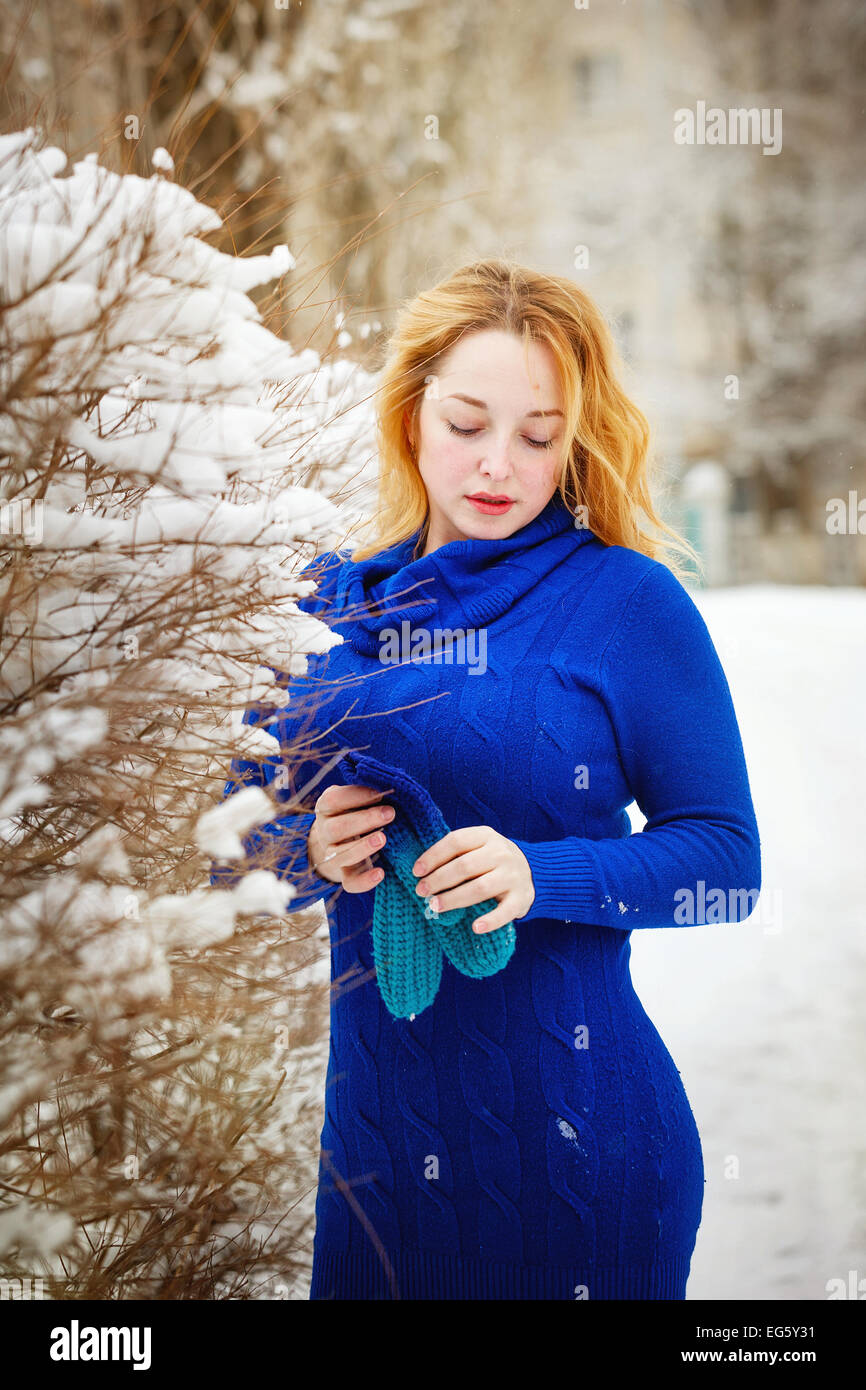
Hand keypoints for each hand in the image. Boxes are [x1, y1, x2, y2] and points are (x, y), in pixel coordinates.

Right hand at [307, 782, 394, 892]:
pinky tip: (380, 873)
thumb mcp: (353, 799)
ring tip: (383, 838)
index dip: (355, 796)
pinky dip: (364, 881)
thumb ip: (366, 792)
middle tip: (390, 813)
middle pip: (336, 828)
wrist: (335, 844)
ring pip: (340, 855)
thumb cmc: (351, 814)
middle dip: (364, 820)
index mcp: (326, 809)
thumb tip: (388, 783)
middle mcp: (325, 833)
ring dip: (362, 847)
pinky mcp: (344, 876)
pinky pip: (349, 883)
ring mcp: (332, 856)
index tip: (379, 794)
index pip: (333, 800)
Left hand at [411, 826, 534, 932]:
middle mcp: (501, 852)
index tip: (416, 871)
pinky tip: (475, 928)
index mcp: (486, 836)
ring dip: (454, 899)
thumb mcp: (477, 847)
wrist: (531, 870)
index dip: (433, 856)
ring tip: (435, 906)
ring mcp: (513, 875)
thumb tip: (421, 871)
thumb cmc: (490, 860)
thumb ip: (455, 855)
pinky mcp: (522, 897)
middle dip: (438, 880)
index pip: (456, 841)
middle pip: (464, 866)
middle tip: (421, 891)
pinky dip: (491, 921)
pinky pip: (505, 911)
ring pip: (480, 888)